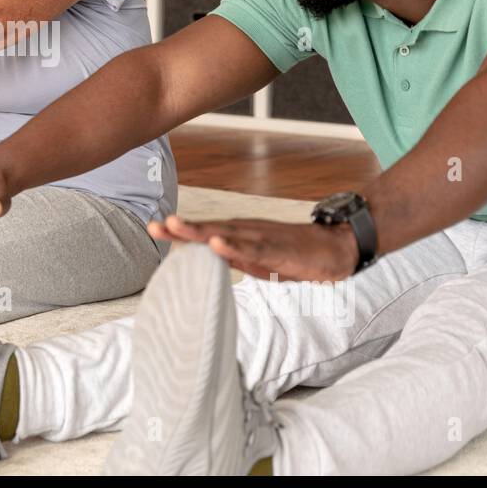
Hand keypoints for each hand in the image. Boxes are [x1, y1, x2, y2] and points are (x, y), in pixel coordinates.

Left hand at [148, 214, 359, 281]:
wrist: (332, 250)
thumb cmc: (292, 255)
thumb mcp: (256, 260)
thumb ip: (231, 259)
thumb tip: (206, 262)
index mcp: (239, 235)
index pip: (204, 233)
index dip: (179, 231)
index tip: (153, 228)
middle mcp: (246, 231)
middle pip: (208, 229)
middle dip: (180, 228)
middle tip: (153, 225)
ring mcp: (261, 238)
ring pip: (226, 234)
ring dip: (199, 230)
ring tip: (175, 226)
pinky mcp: (277, 249)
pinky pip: (253, 248)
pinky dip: (234, 246)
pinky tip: (216, 244)